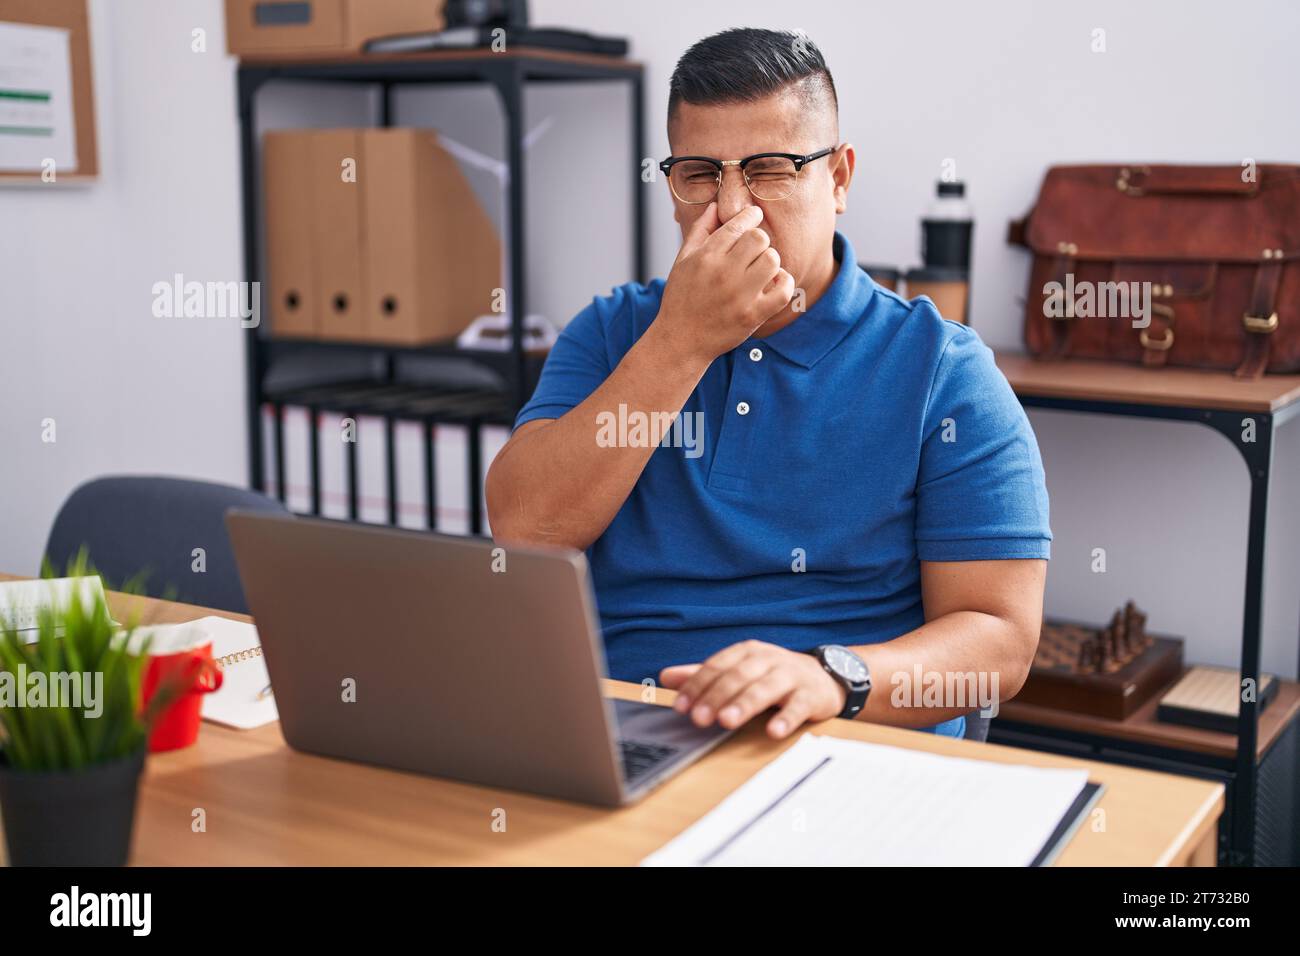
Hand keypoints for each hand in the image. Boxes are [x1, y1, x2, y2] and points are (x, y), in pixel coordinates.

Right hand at [656, 203, 796, 364]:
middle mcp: (724, 274)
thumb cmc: (682, 298)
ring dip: (770, 262)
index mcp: (706, 257)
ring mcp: (740, 296)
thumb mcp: (683, 260)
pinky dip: (784, 283)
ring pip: (773, 260)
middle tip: (753, 251)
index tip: (754, 218)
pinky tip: (773, 284)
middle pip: (760, 239)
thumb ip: (701, 231)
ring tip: (760, 270)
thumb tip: (715, 206)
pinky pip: (784, 289)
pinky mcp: (753, 316)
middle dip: (759, 241)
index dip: (751, 216)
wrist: (681, 340)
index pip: (739, 224)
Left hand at [659, 640, 847, 739]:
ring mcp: (791, 676)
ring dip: (745, 704)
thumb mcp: (739, 671)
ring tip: (727, 721)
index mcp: (746, 652)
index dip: (696, 686)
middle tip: (699, 719)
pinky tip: (773, 731)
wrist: (824, 677)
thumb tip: (666, 677)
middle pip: (738, 677)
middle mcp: (768, 659)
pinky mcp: (811, 695)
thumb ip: (704, 675)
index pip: (716, 667)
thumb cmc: (773, 676)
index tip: (680, 706)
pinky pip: (798, 706)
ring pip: (765, 689)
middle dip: (717, 697)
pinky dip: (786, 718)